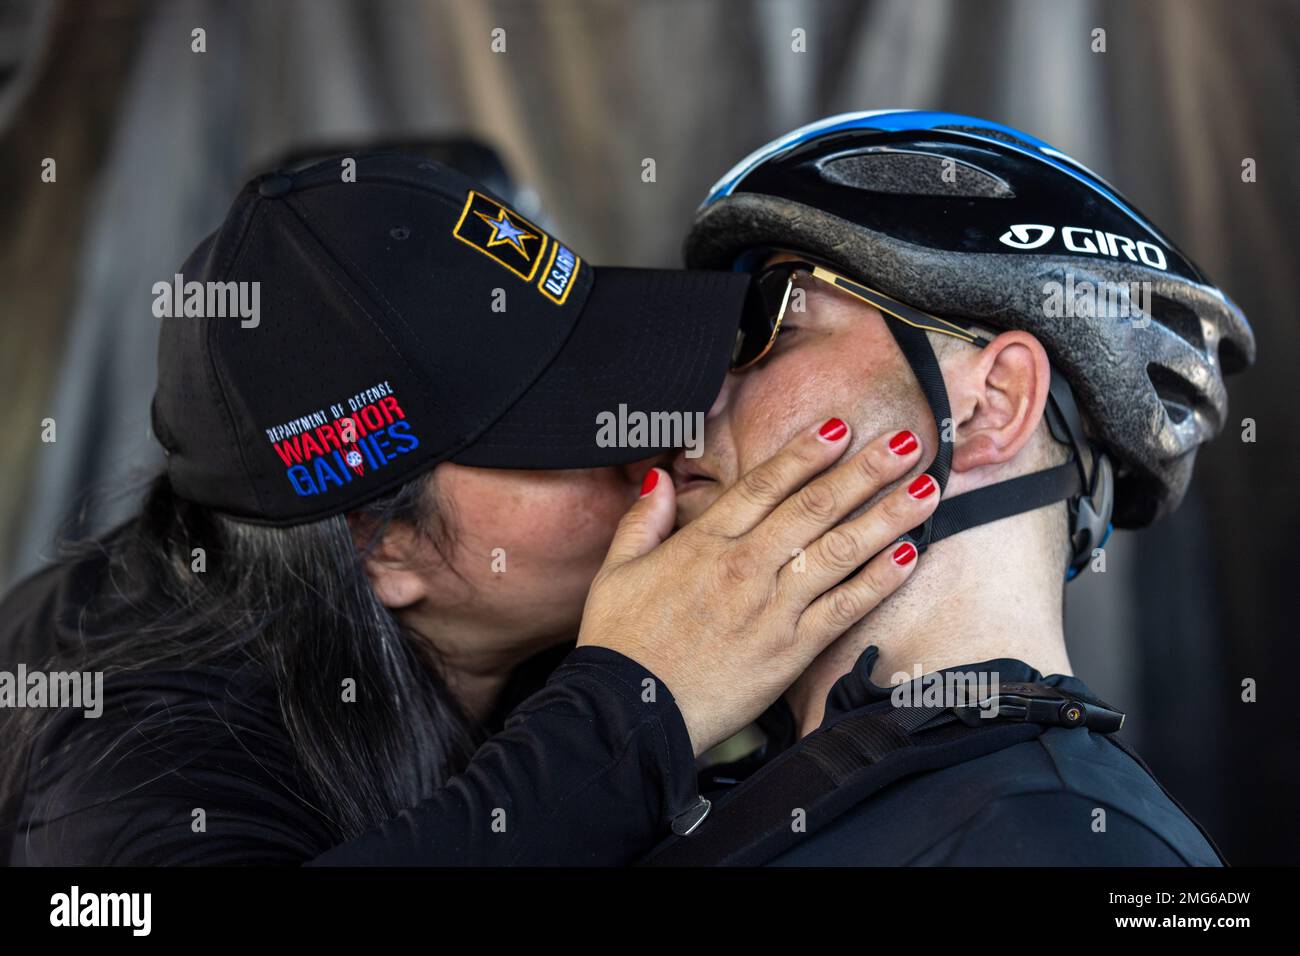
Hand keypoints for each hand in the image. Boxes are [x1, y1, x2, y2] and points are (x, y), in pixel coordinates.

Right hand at [577, 418, 939, 754]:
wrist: (629, 713)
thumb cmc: (620, 643)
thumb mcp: (617, 571)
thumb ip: (643, 519)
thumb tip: (660, 477)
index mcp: (704, 542)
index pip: (766, 485)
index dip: (806, 452)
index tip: (842, 426)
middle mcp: (745, 566)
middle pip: (815, 507)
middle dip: (865, 471)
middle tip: (906, 443)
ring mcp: (772, 608)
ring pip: (840, 551)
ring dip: (886, 516)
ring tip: (926, 488)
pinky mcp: (790, 650)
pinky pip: (843, 609)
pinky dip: (878, 582)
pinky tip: (908, 555)